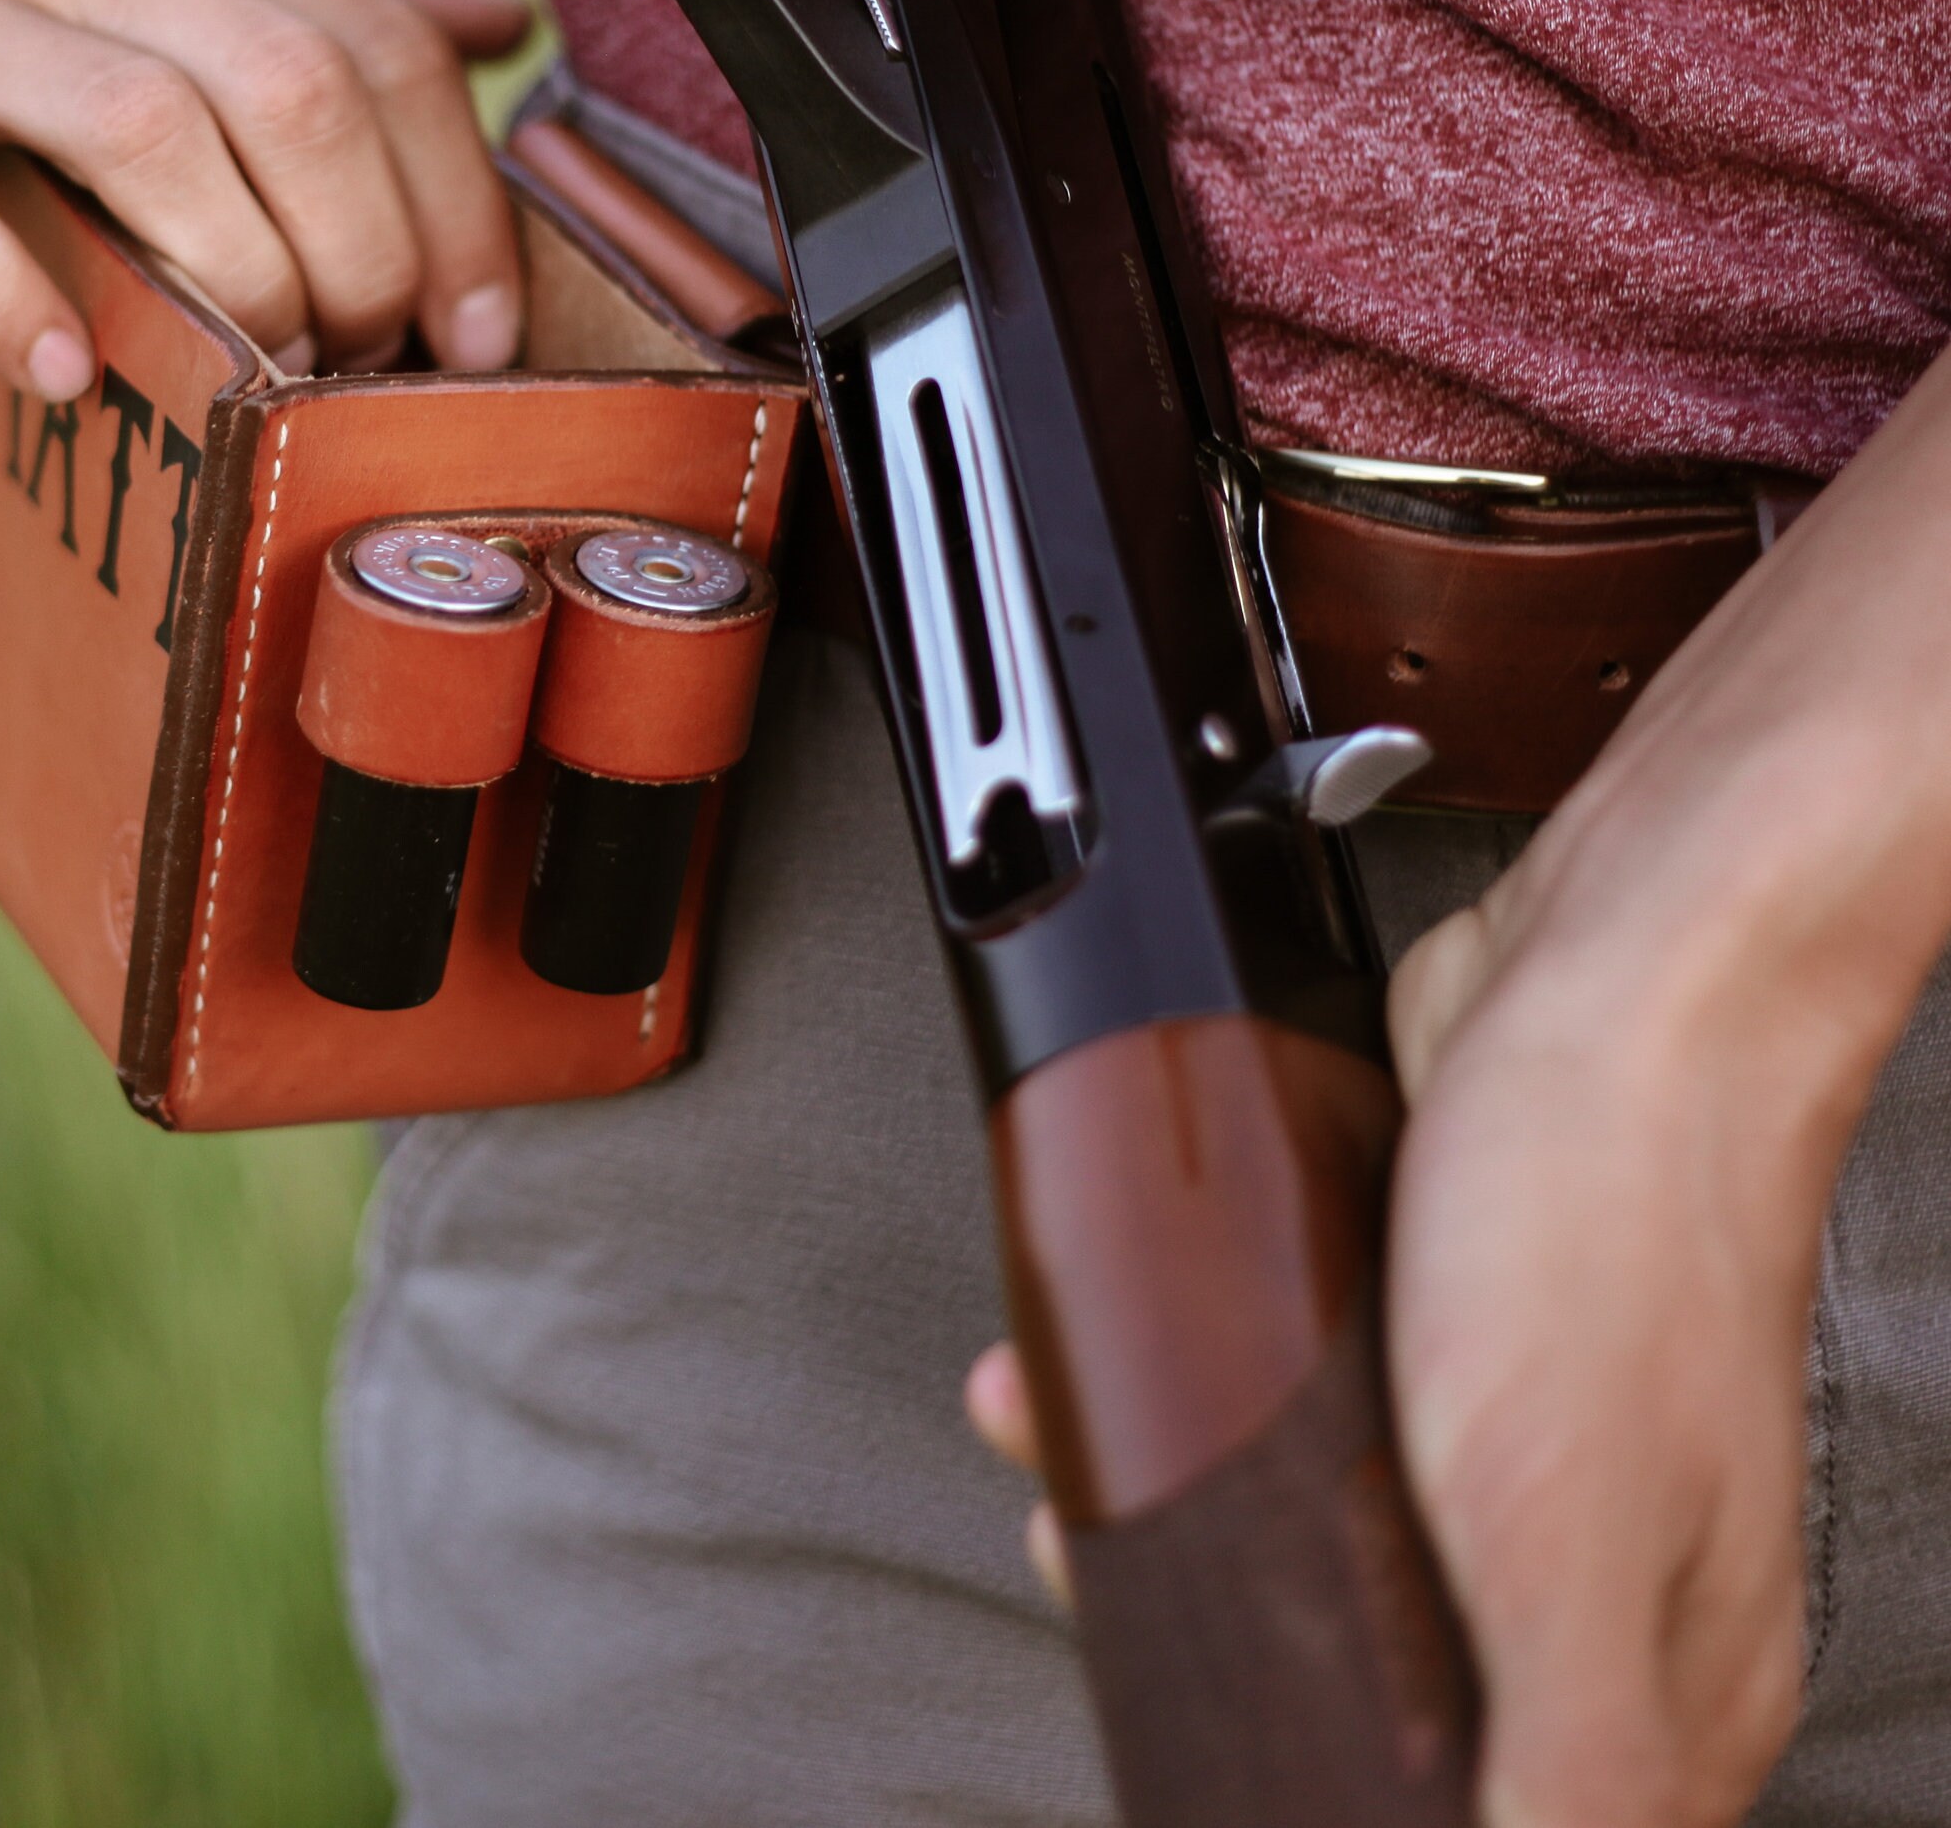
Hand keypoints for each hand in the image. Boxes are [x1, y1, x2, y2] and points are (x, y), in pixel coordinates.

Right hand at [0, 0, 532, 397]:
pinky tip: (63, 372)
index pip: (379, 47)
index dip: (458, 207)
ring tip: (258, 381)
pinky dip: (6, 291)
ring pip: (144, 133)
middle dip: (367, 258)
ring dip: (235, 277)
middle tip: (365, 367)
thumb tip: (500, 28)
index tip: (480, 334)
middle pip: (295, 94)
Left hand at [967, 520, 1950, 1827]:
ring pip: (1310, 1509)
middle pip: (1370, 1664)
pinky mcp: (1433, 1306)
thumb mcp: (1572, 1537)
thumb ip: (1567, 1758)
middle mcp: (1591, 1562)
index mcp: (1659, 1668)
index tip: (1198, 1732)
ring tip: (1054, 1418)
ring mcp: (1508, 1427)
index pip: (1482, 1815)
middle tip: (1081, 1553)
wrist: (1618, 970)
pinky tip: (1119, 1334)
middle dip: (1198, 1613)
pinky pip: (1295, 1377)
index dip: (1329, 1792)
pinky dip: (1197, 1366)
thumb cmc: (1612, 1226)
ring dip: (1162, 1476)